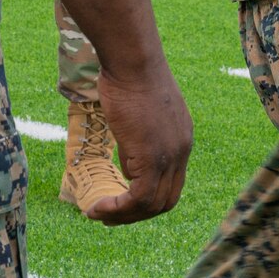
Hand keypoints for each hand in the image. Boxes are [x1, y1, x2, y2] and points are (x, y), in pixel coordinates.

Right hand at [85, 61, 192, 224]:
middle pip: (166, 200)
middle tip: (109, 216)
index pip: (172, 184)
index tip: (123, 202)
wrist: (133, 61)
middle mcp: (181, 150)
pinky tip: (96, 207)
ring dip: (122, 215)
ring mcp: (169, 156)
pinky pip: (138, 199)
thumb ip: (142, 134)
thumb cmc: (130, 75)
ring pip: (151, 205)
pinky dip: (117, 209)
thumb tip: (129, 153)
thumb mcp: (141, 110)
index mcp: (182, 139)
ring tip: (96, 213)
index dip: (149, 200)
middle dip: (136, 214)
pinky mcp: (152, 158)